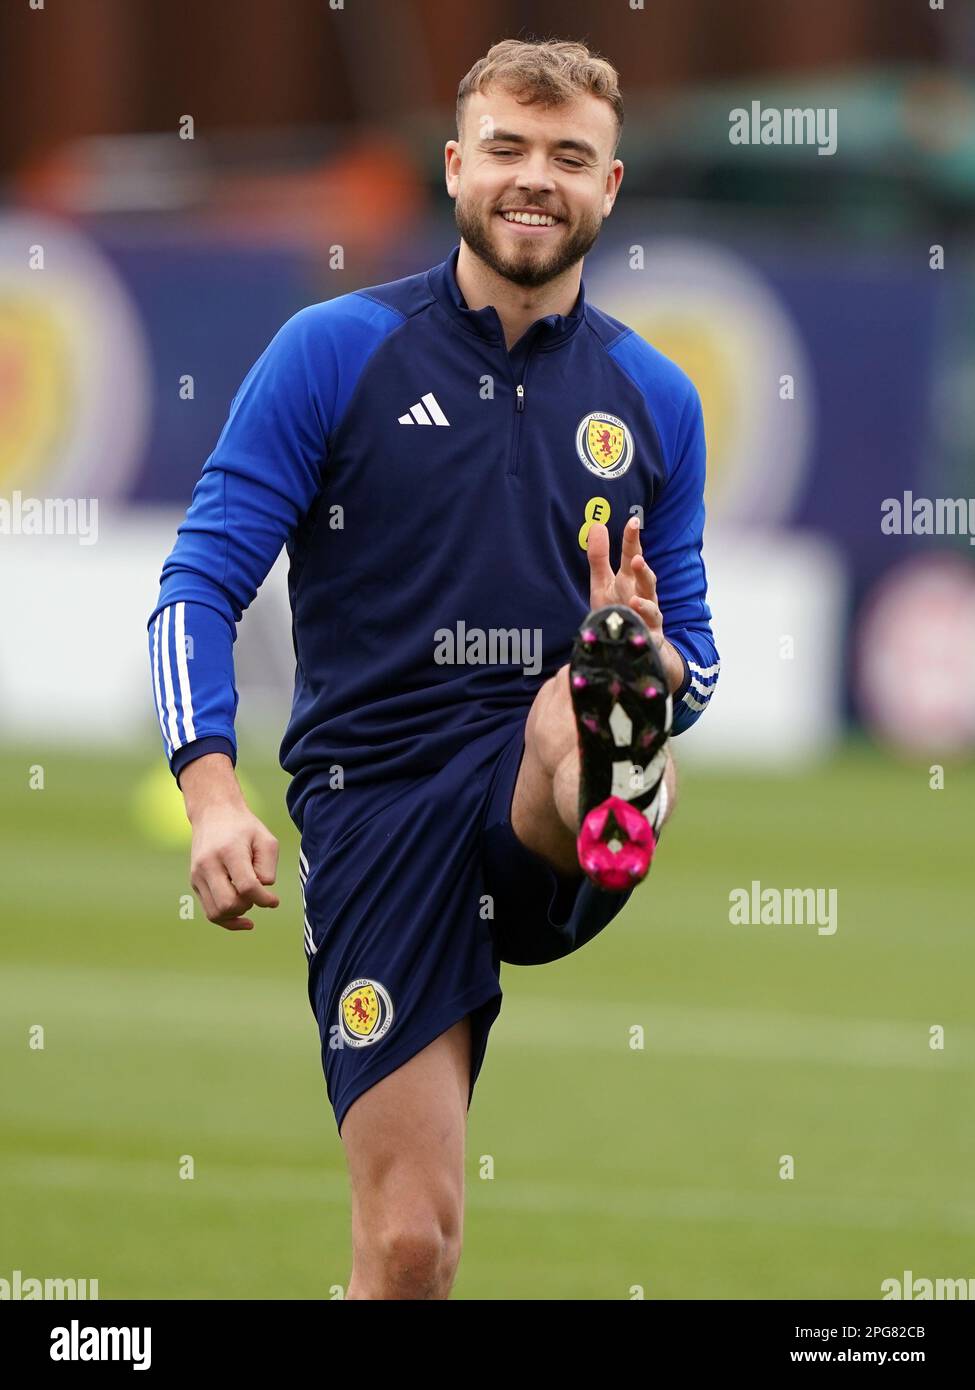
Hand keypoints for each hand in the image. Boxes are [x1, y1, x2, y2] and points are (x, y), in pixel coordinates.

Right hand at [181, 755, 279, 930]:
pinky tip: (242, 918)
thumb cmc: (245, 828)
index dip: (264, 899)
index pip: (247, 886)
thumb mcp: (266, 840)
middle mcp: (208, 864)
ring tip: (247, 900)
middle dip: (248, 905)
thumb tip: (261, 892)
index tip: (274, 901)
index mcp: (229, 851)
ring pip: (216, 913)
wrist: (213, 813)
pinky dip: (226, 920)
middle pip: (228, 903)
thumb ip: (268, 867)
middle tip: (257, 894)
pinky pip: (209, 911)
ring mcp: (198, 875)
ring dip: (237, 914)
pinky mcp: (194, 882)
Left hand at [586, 517, 684, 694]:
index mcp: (631, 581)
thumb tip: (596, 525)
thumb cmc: (617, 610)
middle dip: (644, 570)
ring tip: (633, 599)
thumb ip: (599, 557)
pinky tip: (637, 630)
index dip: (633, 540)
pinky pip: (649, 635)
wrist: (629, 644)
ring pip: (652, 607)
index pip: (633, 556)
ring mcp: (649, 617)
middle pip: (647, 581)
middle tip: (637, 559)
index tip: (633, 521)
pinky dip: (644, 632)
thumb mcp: (602, 584)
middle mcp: (643, 596)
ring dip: (645, 603)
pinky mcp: (649, 638)